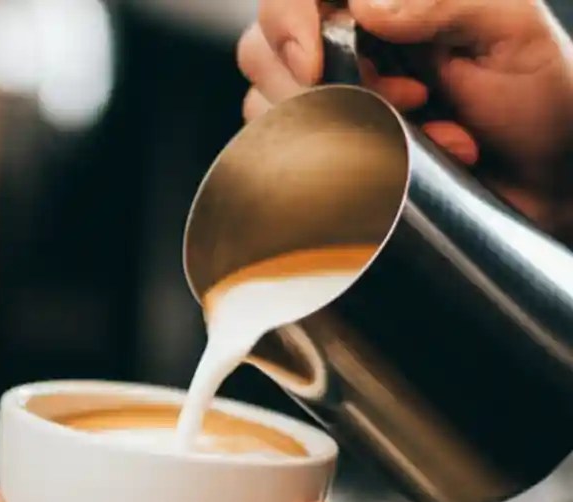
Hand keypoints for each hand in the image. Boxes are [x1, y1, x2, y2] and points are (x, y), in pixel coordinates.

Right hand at [237, 0, 572, 238]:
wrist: (542, 180)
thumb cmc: (535, 99)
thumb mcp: (512, 32)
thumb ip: (448, 0)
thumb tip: (365, 7)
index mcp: (381, 1)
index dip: (286, 21)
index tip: (311, 63)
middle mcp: (343, 41)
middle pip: (261, 47)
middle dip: (320, 86)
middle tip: (408, 99)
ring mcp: (326, 96)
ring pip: (264, 103)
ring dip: (338, 128)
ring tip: (420, 134)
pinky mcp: (319, 148)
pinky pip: (280, 156)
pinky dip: (334, 166)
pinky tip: (393, 165)